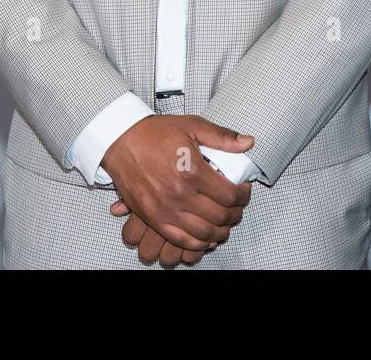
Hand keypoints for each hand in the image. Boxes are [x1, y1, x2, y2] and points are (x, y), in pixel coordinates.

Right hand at [100, 114, 253, 257]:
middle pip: (220, 217)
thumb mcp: (192, 126)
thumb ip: (222, 137)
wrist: (121, 141)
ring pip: (203, 233)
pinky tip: (206, 236)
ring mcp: (166, 210)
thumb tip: (248, 143)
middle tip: (238, 207)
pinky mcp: (153, 218)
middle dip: (235, 214)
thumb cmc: (156, 133)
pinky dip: (198, 243)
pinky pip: (181, 240)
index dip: (243, 196)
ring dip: (220, 231)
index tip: (244, 191)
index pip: (229, 195)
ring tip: (225, 222)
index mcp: (193, 172)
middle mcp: (180, 195)